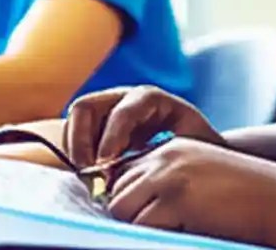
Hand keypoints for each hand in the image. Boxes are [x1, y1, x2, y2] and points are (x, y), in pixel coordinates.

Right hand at [64, 86, 224, 168]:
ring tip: (87, 177)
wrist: (202, 146)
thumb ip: (176, 151)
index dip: (111, 139)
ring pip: (75, 121)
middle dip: (81, 141)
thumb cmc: (201, 146)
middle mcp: (123, 98)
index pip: (122, 111)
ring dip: (75, 149)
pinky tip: (90, 176)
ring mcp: (107, 109)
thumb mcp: (196, 143)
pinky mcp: (98, 126)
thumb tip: (151, 168)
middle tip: (88, 174)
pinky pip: (74, 135)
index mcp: (150, 99)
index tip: (106, 168)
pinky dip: (76, 155)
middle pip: (85, 107)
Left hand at [107, 137, 275, 246]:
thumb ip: (169, 180)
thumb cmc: (247, 197)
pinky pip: (141, 226)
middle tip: (162, 227)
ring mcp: (168, 176)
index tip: (147, 216)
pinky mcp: (176, 199)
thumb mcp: (202, 175)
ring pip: (122, 209)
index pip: (125, 173)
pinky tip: (183, 232)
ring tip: (172, 229)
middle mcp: (165, 157)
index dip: (131, 199)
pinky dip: (154, 236)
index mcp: (171, 148)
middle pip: (118, 191)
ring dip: (139, 226)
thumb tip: (129, 206)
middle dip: (131, 215)